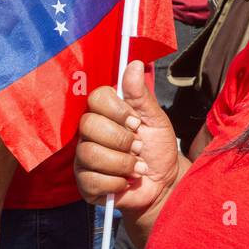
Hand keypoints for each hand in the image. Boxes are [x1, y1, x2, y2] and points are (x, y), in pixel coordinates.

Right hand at [75, 60, 181, 215]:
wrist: (164, 184)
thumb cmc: (157, 149)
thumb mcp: (156, 119)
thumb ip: (141, 95)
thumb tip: (134, 64)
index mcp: (106, 113)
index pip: (96, 98)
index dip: (116, 110)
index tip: (136, 122)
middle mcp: (90, 133)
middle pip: (89, 125)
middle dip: (121, 139)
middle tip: (138, 147)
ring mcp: (84, 158)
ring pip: (90, 153)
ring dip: (121, 163)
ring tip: (137, 167)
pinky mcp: (85, 183)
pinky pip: (91, 180)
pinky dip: (116, 183)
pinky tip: (126, 182)